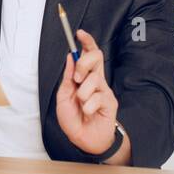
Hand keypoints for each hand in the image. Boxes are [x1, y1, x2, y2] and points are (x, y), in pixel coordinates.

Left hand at [55, 29, 119, 155]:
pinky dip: (88, 107)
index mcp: (85, 77)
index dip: (86, 42)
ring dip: (83, 94)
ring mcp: (104, 90)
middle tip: (77, 79)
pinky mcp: (110, 102)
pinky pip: (97, 98)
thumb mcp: (63, 98)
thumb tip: (69, 58)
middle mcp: (96, 80)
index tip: (79, 32)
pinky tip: (89, 114)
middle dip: (84, 63)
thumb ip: (68, 78)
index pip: (89, 54)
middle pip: (96, 57)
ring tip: (82, 106)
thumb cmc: (75, 120)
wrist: (85, 141)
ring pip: (94, 79)